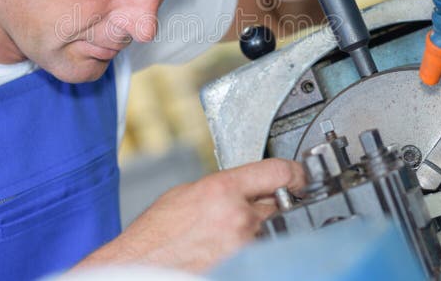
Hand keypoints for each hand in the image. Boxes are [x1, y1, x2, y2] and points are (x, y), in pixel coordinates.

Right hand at [76, 158, 304, 272]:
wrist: (139, 268)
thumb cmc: (154, 237)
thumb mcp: (186, 194)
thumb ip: (222, 187)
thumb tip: (247, 186)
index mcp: (222, 190)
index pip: (278, 172)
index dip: (295, 172)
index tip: (301, 175)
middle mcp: (238, 218)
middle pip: (277, 203)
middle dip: (268, 205)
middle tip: (247, 211)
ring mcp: (243, 247)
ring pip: (268, 231)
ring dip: (256, 231)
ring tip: (224, 236)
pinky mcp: (243, 267)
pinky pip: (257, 252)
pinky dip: (248, 250)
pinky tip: (224, 250)